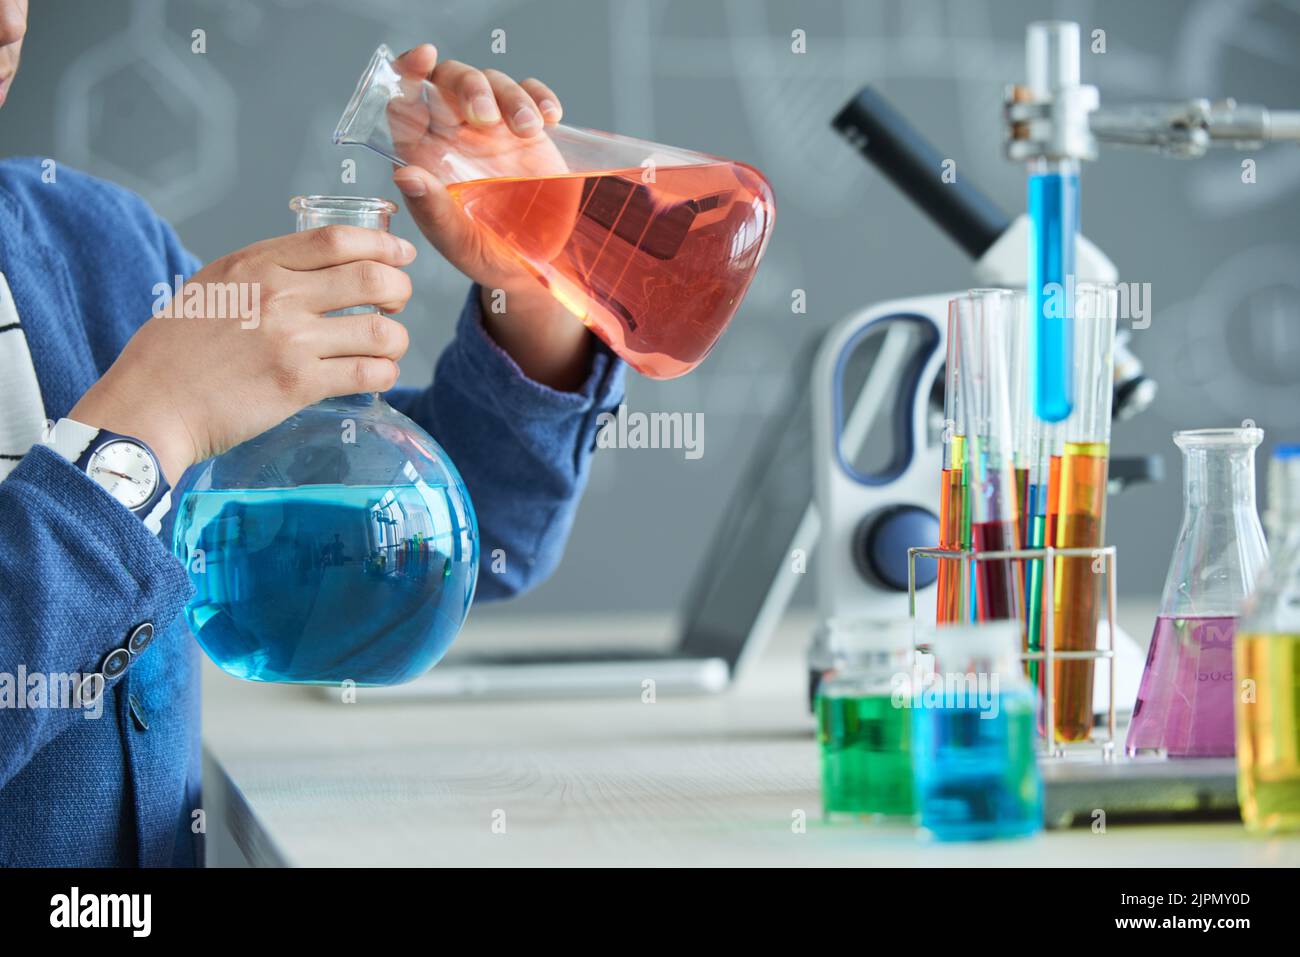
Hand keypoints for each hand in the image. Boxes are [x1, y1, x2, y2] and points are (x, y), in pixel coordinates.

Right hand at [70, 227, 416, 483]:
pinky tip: (376, 375)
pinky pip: (368, 373)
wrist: (151, 405)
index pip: (337, 239)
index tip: (401, 253)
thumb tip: (307, 268)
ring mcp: (292, 341)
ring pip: (381, 330)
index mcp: (256, 263)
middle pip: (373, 278)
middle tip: (396, 303)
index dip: (382, 244)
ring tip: (386, 347)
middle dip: (400, 289)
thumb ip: (259, 273)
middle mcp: (278, 295)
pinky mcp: (300, 385)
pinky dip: (384, 373)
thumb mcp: (211, 287)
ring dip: (396, 339)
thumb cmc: (173, 352)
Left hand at [388, 45, 592, 391]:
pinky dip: (539, 97)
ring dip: (509, 96)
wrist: (536, 267)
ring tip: (528, 130)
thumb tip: (404, 175)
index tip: (423, 60)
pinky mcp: (530, 132)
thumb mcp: (458, 243)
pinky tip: (549, 118)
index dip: (409, 72)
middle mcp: (456, 135)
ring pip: (493, 81)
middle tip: (486, 116)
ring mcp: (494, 130)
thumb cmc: (488, 257)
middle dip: (467, 85)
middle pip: (451, 80)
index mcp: (426, 155)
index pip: (406, 100)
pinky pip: (531, 95)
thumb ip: (433, 212)